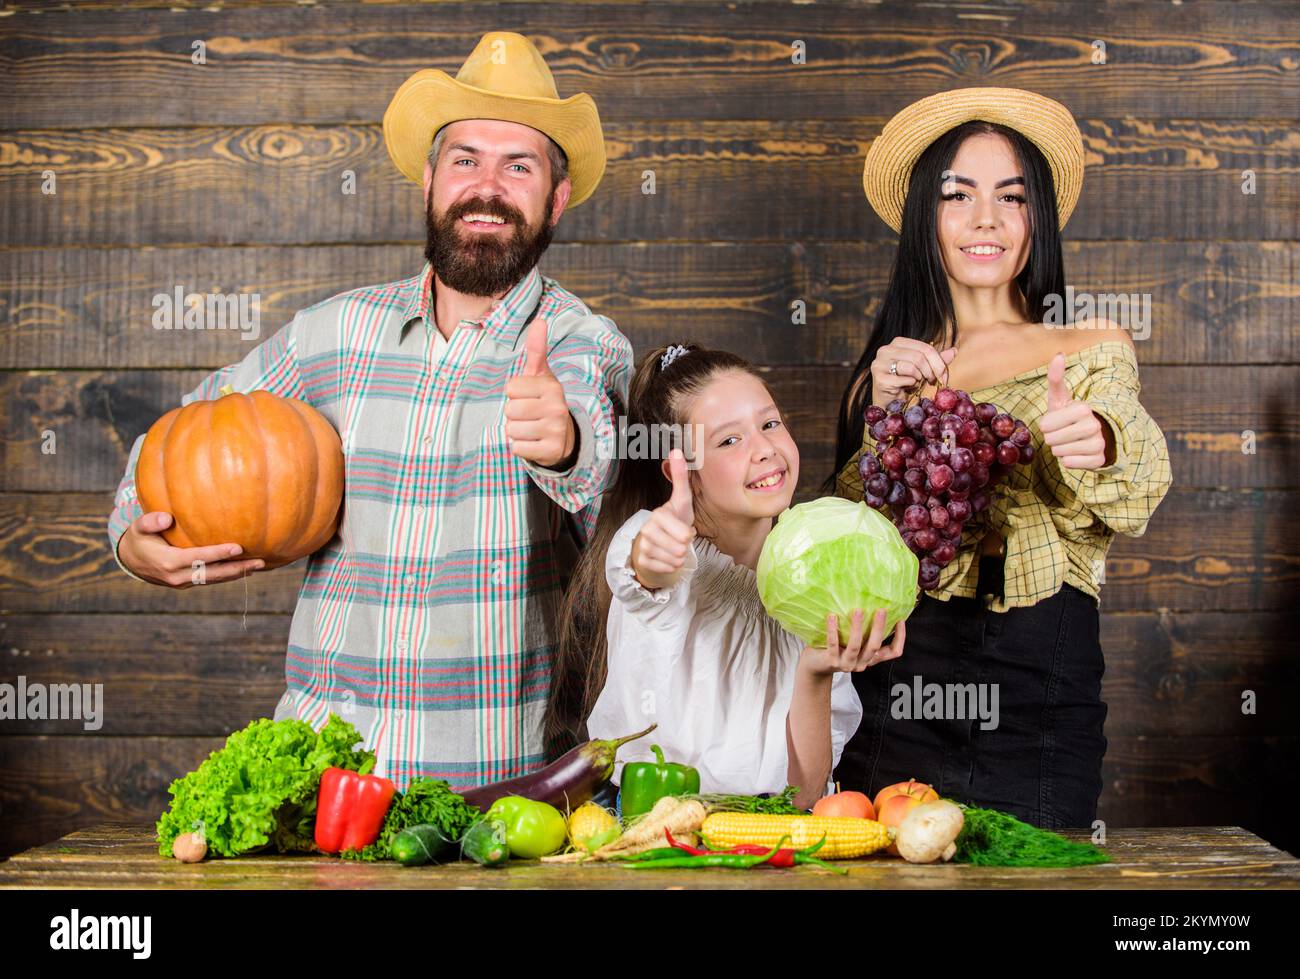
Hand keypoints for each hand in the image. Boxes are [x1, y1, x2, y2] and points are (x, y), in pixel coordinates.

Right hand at [117, 511, 264, 587]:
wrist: (131, 561)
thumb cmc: (139, 538)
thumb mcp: (138, 527)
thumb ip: (150, 521)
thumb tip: (167, 517)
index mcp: (168, 562)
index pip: (198, 558)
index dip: (218, 554)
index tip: (238, 548)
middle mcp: (178, 576)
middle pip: (212, 573)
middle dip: (237, 568)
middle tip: (260, 562)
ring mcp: (184, 582)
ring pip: (215, 579)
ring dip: (237, 573)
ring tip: (259, 565)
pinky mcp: (189, 582)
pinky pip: (212, 579)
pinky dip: (229, 575)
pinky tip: (246, 568)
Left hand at [505, 319, 576, 468]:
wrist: (564, 437)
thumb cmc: (544, 401)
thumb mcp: (541, 376)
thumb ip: (536, 350)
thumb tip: (540, 320)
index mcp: (552, 387)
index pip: (510, 388)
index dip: (514, 394)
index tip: (529, 397)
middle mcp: (557, 407)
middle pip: (510, 409)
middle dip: (514, 414)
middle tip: (530, 415)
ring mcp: (556, 430)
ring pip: (511, 430)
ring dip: (517, 431)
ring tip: (532, 428)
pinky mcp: (552, 451)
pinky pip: (518, 448)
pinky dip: (521, 447)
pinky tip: (534, 442)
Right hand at [629, 448, 695, 589]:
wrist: (659, 541)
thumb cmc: (675, 519)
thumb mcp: (682, 499)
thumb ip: (680, 477)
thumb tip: (676, 449)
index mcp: (658, 514)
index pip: (684, 534)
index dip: (689, 534)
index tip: (684, 529)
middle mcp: (647, 530)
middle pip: (680, 549)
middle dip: (685, 547)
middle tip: (678, 539)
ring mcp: (643, 546)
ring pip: (674, 560)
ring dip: (679, 557)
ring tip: (674, 547)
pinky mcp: (642, 560)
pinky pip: (667, 568)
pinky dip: (671, 566)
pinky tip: (667, 557)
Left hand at [799, 608, 905, 675]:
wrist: (816, 666)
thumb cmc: (837, 649)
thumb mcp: (855, 643)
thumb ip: (865, 632)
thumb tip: (874, 604)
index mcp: (870, 658)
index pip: (893, 652)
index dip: (900, 638)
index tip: (901, 620)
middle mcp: (861, 663)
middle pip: (875, 646)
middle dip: (880, 627)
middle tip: (882, 610)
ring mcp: (846, 663)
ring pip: (855, 646)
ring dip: (857, 627)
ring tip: (858, 610)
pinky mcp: (831, 661)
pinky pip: (833, 644)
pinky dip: (833, 629)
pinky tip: (832, 616)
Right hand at [871, 339, 957, 406]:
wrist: (888, 402)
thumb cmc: (905, 383)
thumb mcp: (923, 369)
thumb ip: (936, 360)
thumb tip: (954, 351)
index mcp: (898, 343)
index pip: (925, 348)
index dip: (938, 362)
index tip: (944, 376)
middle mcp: (886, 350)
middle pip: (919, 357)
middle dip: (930, 372)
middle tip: (932, 382)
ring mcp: (879, 363)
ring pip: (911, 367)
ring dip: (919, 379)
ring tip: (915, 383)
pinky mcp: (879, 377)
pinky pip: (904, 379)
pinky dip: (910, 385)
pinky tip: (906, 388)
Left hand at [1040, 353, 1112, 468]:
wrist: (1092, 434)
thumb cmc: (1070, 415)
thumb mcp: (1061, 398)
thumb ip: (1056, 378)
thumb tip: (1059, 354)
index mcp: (1083, 408)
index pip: (1046, 425)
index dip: (1046, 426)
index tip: (1057, 421)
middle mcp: (1094, 425)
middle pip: (1052, 440)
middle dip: (1052, 438)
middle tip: (1063, 433)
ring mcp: (1099, 443)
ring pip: (1060, 453)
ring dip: (1060, 450)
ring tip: (1070, 441)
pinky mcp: (1099, 460)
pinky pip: (1070, 464)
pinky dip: (1069, 461)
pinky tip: (1077, 452)